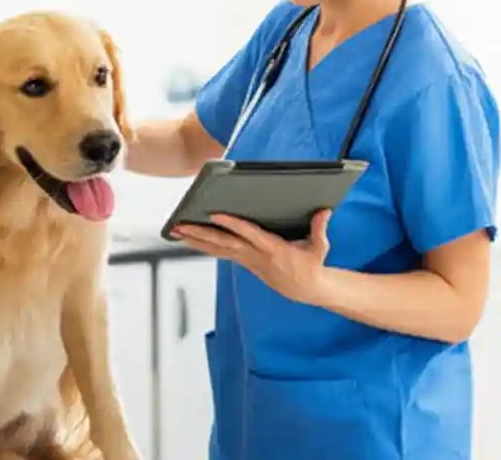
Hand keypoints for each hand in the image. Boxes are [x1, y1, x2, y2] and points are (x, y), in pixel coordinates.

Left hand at [172, 209, 332, 305]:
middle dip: (201, 233)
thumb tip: (324, 211)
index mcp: (272, 249)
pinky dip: (204, 245)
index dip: (232, 224)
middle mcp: (255, 255)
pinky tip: (190, 238)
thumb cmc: (311, 265)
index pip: (248, 234)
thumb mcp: (320, 248)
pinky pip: (220, 252)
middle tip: (180, 225)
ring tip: (176, 231)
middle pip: (224, 243)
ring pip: (217, 248)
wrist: (305, 289)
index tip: (216, 213)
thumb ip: (320, 229)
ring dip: (196, 240)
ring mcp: (247, 260)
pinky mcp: (244, 261)